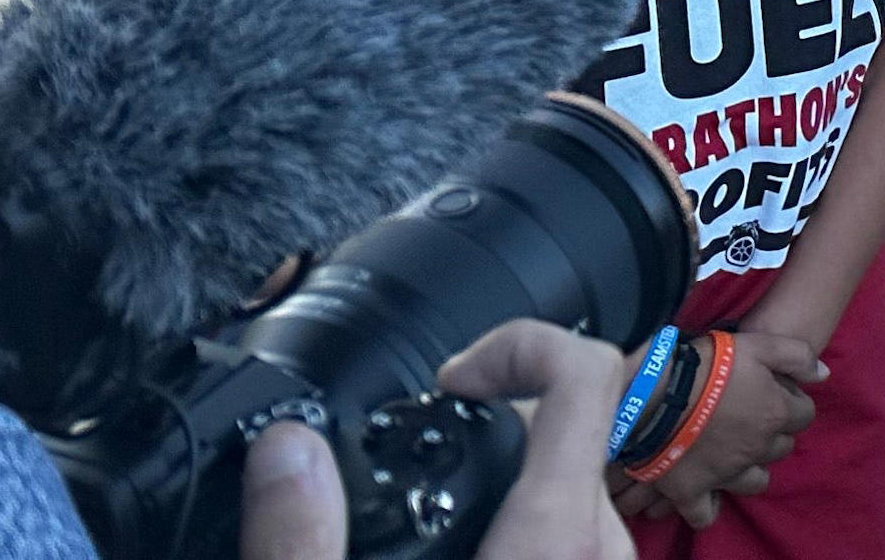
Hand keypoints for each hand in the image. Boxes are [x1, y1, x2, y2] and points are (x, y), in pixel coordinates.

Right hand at [236, 322, 639, 559]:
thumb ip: (304, 541)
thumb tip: (284, 449)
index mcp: (554, 536)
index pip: (588, 371)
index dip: (516, 345)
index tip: (449, 382)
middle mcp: (600, 546)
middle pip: (573, 421)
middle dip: (493, 418)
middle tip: (417, 450)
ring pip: (572, 478)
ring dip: (505, 475)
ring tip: (426, 508)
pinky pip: (571, 529)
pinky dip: (521, 520)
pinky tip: (459, 549)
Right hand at [630, 327, 821, 528]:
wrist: (656, 392)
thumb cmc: (711, 363)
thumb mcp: (760, 344)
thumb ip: (799, 356)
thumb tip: (824, 374)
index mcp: (776, 414)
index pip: (804, 415)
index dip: (792, 403)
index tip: (775, 394)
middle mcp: (757, 448)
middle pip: (781, 447)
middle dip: (772, 434)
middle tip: (751, 420)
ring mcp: (726, 473)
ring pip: (755, 481)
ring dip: (750, 469)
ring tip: (734, 454)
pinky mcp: (693, 491)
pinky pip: (706, 513)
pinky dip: (708, 506)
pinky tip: (706, 492)